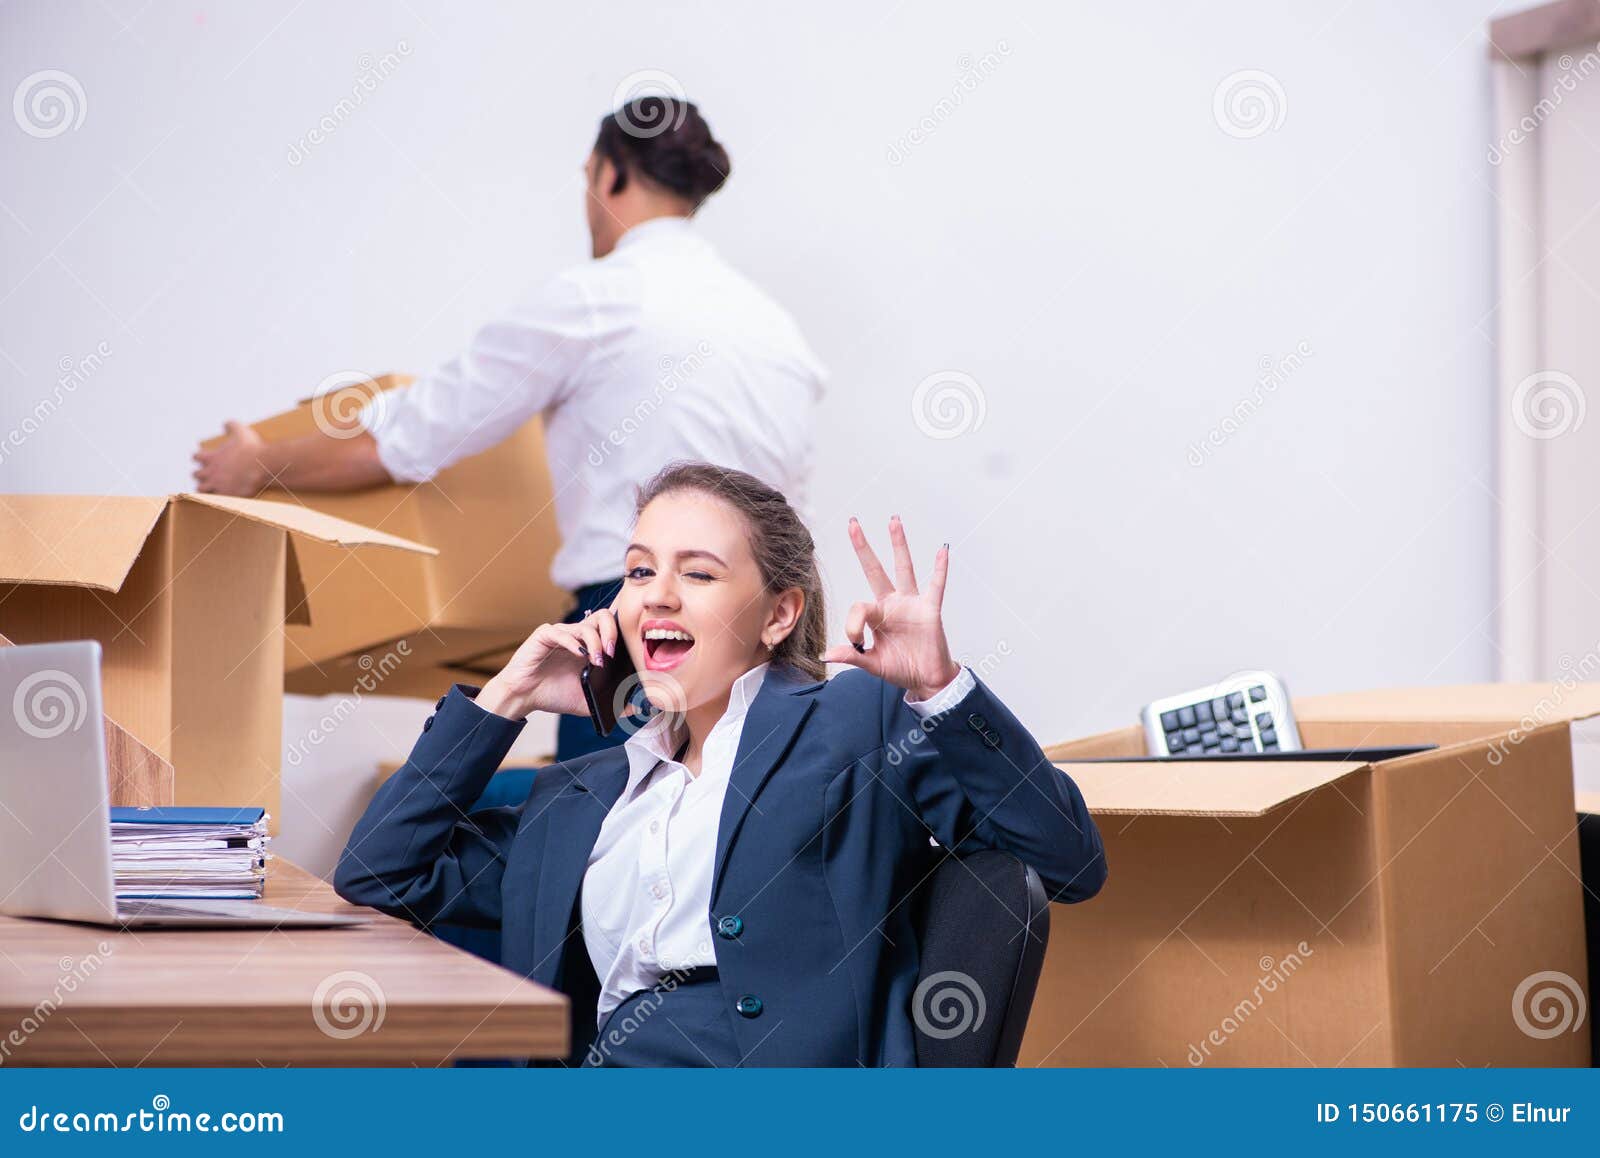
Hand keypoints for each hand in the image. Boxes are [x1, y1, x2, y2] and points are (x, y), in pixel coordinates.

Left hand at [192, 421, 268, 494]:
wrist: (262, 466)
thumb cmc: (251, 449)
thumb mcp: (241, 431)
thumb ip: (231, 425)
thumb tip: (225, 424)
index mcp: (213, 457)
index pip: (197, 456)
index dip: (198, 457)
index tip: (202, 457)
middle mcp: (211, 472)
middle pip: (197, 474)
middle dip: (199, 474)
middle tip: (204, 474)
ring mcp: (218, 485)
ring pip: (201, 489)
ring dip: (203, 488)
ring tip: (207, 488)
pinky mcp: (227, 495)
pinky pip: (216, 499)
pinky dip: (216, 498)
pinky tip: (219, 498)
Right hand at [476, 607, 620, 719]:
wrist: (524, 697)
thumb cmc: (554, 695)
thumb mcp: (588, 702)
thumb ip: (610, 703)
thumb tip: (636, 709)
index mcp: (590, 646)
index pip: (611, 626)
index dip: (622, 630)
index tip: (630, 648)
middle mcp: (577, 636)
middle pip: (602, 617)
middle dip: (612, 632)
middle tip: (612, 653)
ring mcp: (561, 633)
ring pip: (585, 625)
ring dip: (595, 642)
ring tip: (597, 661)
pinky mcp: (544, 635)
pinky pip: (561, 632)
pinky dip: (573, 642)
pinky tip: (580, 655)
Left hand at [821, 515, 960, 701]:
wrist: (927, 679)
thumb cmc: (901, 668)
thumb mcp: (872, 664)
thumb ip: (851, 657)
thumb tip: (825, 655)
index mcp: (876, 616)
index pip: (858, 607)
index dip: (852, 624)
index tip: (855, 642)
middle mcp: (892, 603)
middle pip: (875, 570)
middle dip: (863, 548)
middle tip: (852, 523)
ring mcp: (912, 604)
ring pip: (903, 568)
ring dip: (898, 544)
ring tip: (893, 521)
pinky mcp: (930, 610)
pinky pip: (936, 586)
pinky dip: (940, 569)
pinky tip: (942, 551)